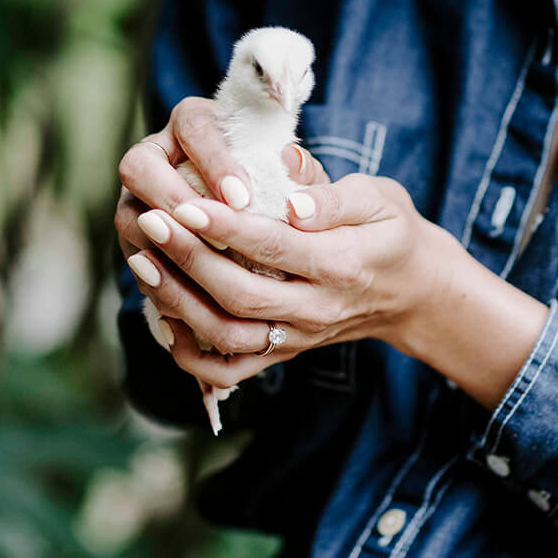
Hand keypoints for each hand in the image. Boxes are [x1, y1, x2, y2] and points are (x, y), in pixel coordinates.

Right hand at [115, 93, 326, 264]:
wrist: (262, 227)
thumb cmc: (281, 190)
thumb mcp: (297, 178)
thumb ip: (299, 171)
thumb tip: (293, 160)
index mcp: (194, 123)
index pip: (194, 129)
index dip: (215, 163)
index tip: (243, 198)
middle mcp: (156, 154)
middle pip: (138, 165)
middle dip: (175, 201)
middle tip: (217, 236)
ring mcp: (138, 197)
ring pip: (129, 215)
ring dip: (164, 244)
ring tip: (206, 270)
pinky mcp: (137, 236)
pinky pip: (135, 255)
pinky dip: (163, 278)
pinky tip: (193, 297)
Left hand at [124, 171, 463, 393]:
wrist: (414, 293)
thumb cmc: (392, 232)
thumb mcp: (380, 198)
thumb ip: (333, 194)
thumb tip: (289, 188)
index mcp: (343, 265)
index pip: (275, 248)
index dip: (226, 226)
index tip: (186, 201)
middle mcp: (317, 309)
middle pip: (242, 294)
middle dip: (189, 258)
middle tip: (151, 220)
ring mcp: (298, 338)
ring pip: (228, 335)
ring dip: (179, 302)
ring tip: (143, 260)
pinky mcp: (284, 353)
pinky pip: (231, 369)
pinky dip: (190, 353)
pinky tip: (162, 314)